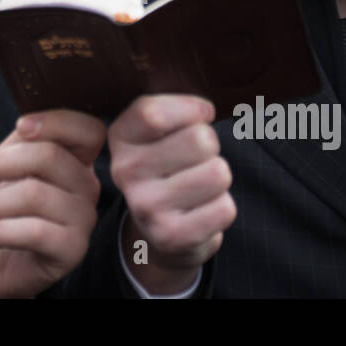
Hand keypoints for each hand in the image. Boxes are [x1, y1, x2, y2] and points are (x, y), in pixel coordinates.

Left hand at [0, 109, 105, 297]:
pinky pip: (35, 232)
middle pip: (50, 157)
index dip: (56, 122)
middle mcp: (87, 187)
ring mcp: (84, 219)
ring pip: (35, 195)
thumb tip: (23, 126)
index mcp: (76, 159)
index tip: (19, 127)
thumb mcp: (6, 165)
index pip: (88, 130)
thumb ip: (20, 142)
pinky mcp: (73, 250)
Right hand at [109, 95, 235, 293]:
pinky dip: (221, 208)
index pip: (153, 113)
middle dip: (210, 146)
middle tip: (195, 160)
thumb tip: (205, 112)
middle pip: (200, 139)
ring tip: (197, 185)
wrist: (157, 229)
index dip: (190, 109)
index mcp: (121, 137)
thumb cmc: (167, 165)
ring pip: (218, 173)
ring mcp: (146, 206)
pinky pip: (224, 209)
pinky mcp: (170, 236)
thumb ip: (174, 108)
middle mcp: (125, 172)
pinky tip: (199, 210)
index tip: (202, 114)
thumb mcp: (158, 130)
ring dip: (217, 178)